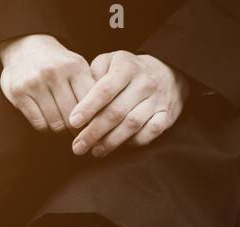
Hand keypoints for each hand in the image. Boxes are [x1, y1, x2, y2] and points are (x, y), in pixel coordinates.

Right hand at [0, 34, 93, 132]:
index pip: (89, 105)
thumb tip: (102, 122)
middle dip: (76, 128)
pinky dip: (45, 126)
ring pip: (56, 123)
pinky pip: (39, 123)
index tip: (92, 127)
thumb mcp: (77, 68)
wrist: (25, 46)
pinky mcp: (18, 92)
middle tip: (76, 129)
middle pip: (72, 117)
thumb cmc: (58, 64)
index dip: (92, 121)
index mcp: (74, 66)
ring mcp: (34, 82)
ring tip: (62, 123)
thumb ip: (91, 89)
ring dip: (60, 128)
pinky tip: (47, 119)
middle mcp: (54, 72)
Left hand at [67, 51, 190, 156]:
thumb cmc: (128, 71)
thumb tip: (80, 98)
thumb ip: (93, 74)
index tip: (73, 122)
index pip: (105, 89)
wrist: (167, 72)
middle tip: (78, 146)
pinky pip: (150, 132)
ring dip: (111, 141)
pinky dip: (135, 142)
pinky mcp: (166, 115)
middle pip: (116, 112)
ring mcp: (157, 99)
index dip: (88, 107)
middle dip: (94, 132)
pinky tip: (121, 146)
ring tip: (95, 151)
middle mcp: (144, 82)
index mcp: (126, 66)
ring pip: (132, 125)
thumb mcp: (110, 62)